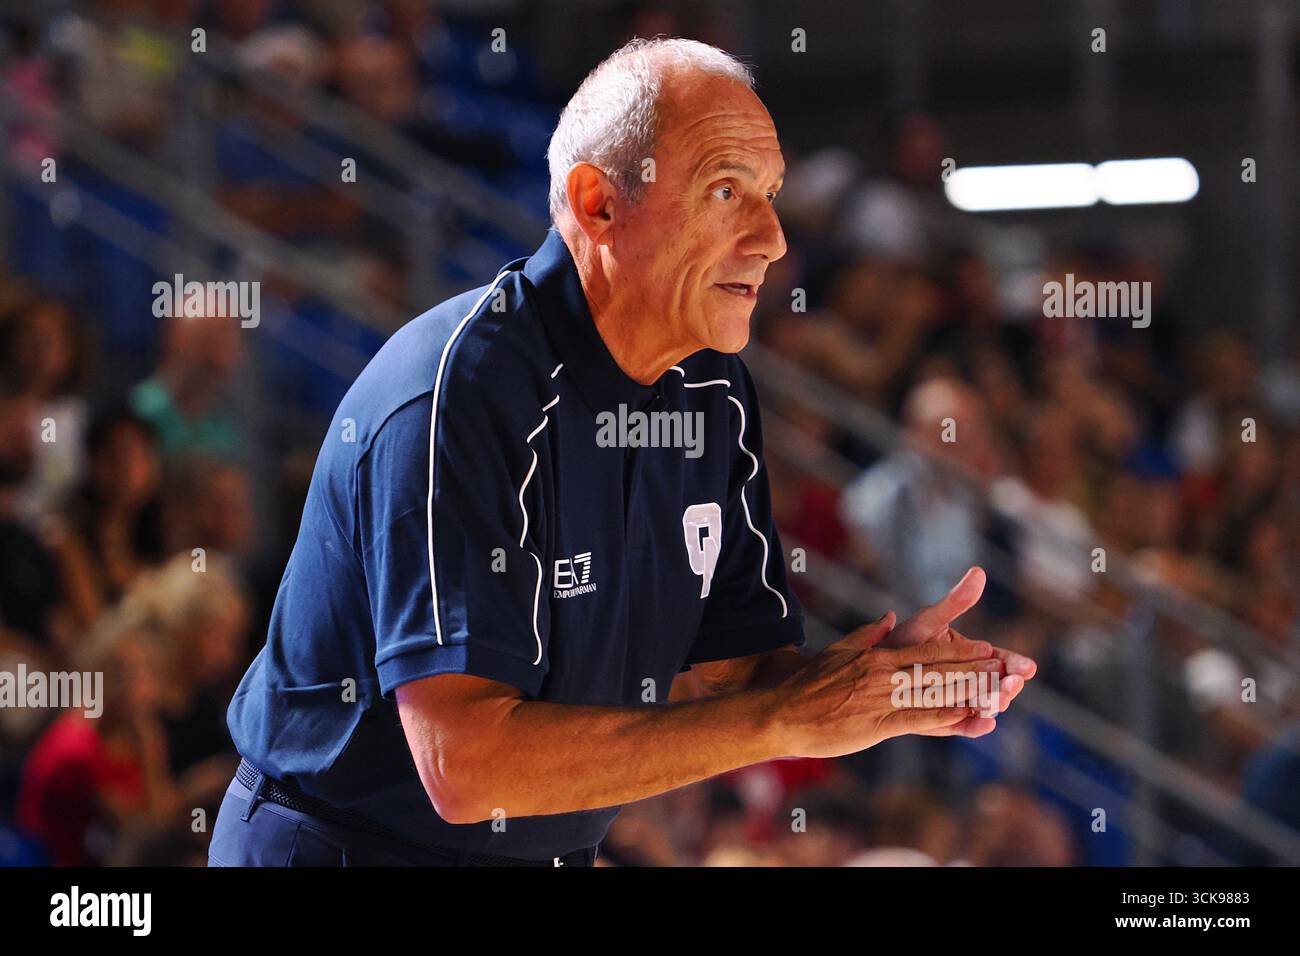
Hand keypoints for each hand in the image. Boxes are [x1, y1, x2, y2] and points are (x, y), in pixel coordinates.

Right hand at [770, 625, 1000, 759]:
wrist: (783, 712)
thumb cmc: (808, 686)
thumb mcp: (838, 652)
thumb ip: (867, 635)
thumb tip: (887, 617)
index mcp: (878, 657)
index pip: (928, 651)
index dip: (960, 651)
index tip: (987, 649)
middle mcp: (884, 674)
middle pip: (939, 669)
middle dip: (975, 668)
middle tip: (1006, 667)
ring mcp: (881, 699)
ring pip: (934, 692)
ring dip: (969, 690)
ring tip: (998, 690)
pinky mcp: (876, 724)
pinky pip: (917, 719)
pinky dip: (943, 716)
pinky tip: (966, 716)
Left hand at [878, 566, 1037, 736]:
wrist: (870, 670)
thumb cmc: (903, 640)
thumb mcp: (929, 620)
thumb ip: (956, 601)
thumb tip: (979, 572)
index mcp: (971, 658)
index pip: (1000, 661)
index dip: (1015, 664)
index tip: (1027, 667)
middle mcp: (968, 682)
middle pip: (996, 686)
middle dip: (1007, 685)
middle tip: (1013, 682)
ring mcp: (956, 703)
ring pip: (982, 706)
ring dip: (994, 704)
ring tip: (998, 700)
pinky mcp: (940, 721)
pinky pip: (961, 726)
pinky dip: (974, 726)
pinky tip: (985, 724)